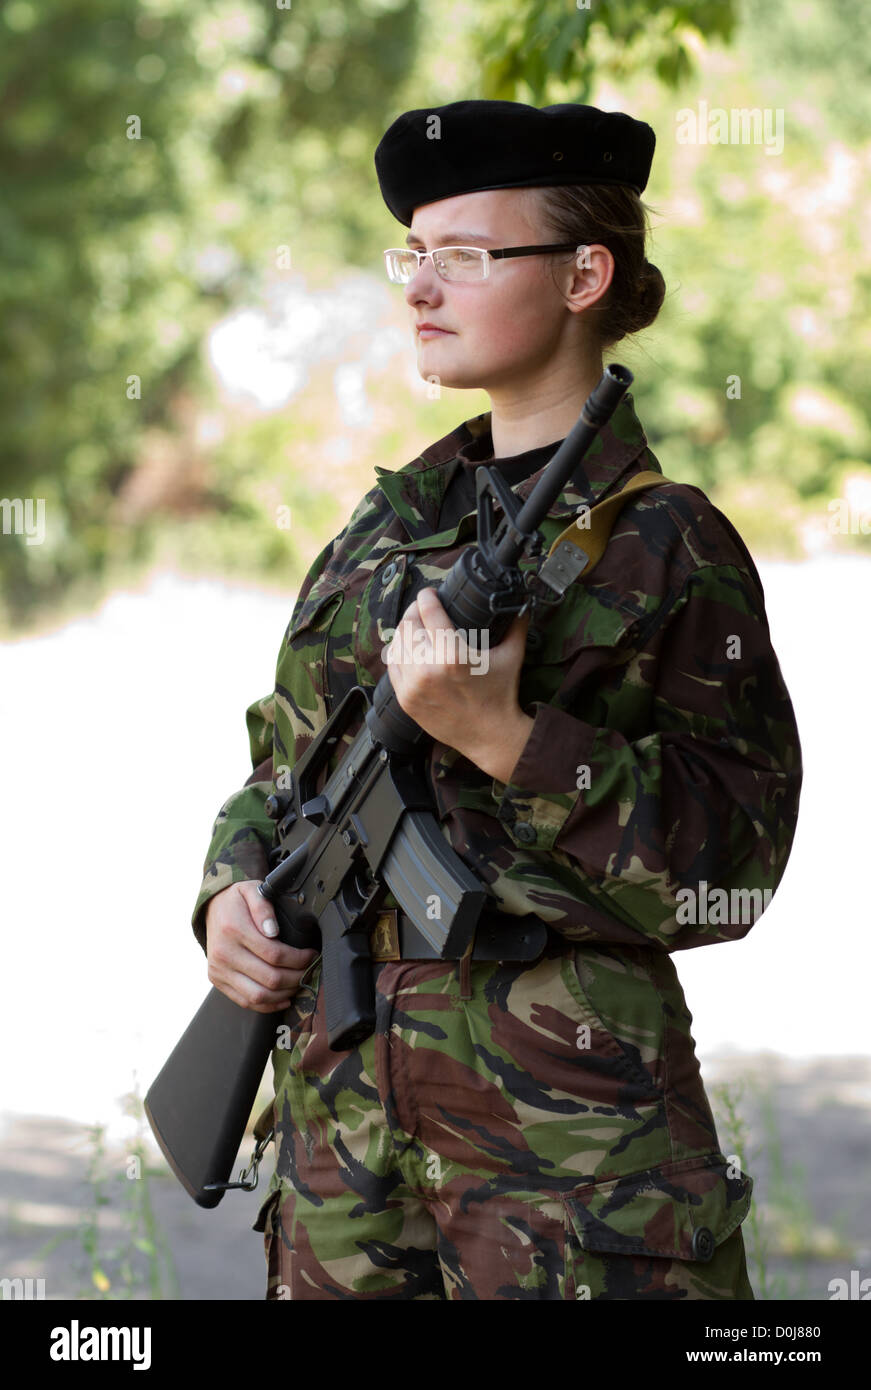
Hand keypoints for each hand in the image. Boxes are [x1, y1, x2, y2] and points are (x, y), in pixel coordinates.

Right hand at [205, 881, 318, 1012]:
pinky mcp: (217, 980)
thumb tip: (273, 931)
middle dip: (297, 977)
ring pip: (258, 995)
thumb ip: (263, 907)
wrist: (211, 908)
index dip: (299, 959)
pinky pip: (244, 1001)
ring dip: (285, 993)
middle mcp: (224, 953)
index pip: (275, 954)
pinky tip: (283, 998)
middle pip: (269, 978)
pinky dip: (267, 1005)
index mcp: (234, 930)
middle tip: (310, 970)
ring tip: (299, 982)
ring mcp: (219, 970)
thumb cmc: (237, 900)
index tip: (312, 955)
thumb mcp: (251, 891)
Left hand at [385, 586, 533, 781]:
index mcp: (453, 655)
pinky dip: (397, 654)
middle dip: (414, 611)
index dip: (426, 597)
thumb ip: (516, 625)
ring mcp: (414, 686)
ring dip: (404, 631)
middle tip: (422, 608)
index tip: (430, 592)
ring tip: (414, 626)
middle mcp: (428, 669)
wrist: (490, 736)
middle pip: (408, 626)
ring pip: (396, 645)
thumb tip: (522, 603)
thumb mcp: (512, 656)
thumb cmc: (501, 695)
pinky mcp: (406, 699)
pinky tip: (407, 649)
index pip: (428, 612)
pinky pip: (392, 667)